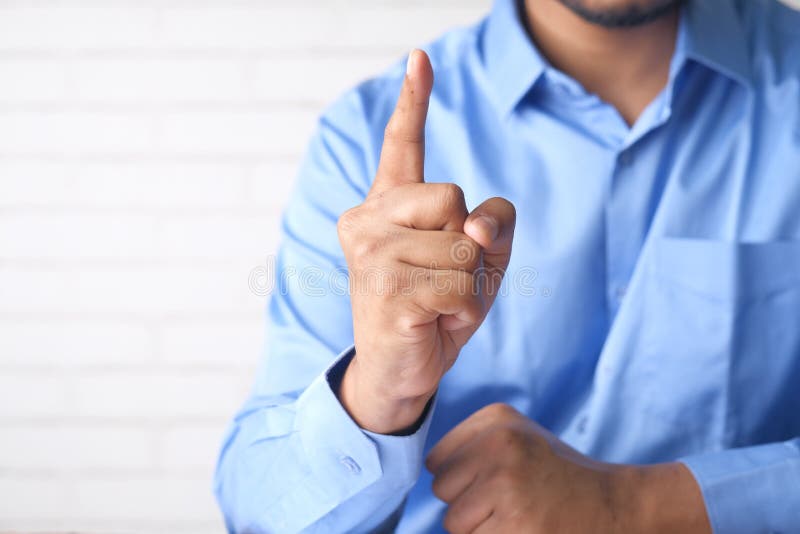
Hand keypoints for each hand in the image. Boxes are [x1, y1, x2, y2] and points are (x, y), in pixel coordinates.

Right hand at [336, 50, 515, 433]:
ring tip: (438, 306)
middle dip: (468, 248)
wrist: (400, 371)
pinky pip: (462, 286)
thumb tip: (475, 222)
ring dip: (470, 287)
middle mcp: (367, 220)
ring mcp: (372, 254)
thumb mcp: (478, 262)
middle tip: (441, 281)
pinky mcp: (387, 289)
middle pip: (453, 198)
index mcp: (385, 206)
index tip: (420, 57)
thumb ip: (491, 225)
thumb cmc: (435, 307)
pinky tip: (436, 323)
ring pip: (464, 247)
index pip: (400, 146)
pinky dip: (466, 311)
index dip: (413, 101)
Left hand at [427, 403, 711, 533]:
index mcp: (496, 419)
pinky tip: (524, 528)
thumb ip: (469, 445)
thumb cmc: (555, 475)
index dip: (458, 479)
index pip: (436, 460)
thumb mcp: (516, 438)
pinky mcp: (514, 523)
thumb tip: (423, 473)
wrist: (613, 505)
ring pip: (454, 522)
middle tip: (509, 502)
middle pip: (441, 491)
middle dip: (467, 505)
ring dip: (479, 528)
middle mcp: (499, 444)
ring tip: (517, 516)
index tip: (491, 482)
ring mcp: (507, 483)